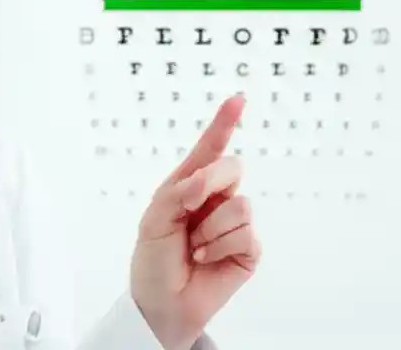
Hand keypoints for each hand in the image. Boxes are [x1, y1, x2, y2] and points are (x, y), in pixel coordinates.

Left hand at [130, 95, 260, 349]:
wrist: (162, 303)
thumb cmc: (153, 260)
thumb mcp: (154, 220)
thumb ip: (178, 193)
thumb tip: (206, 181)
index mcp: (187, 186)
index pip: (208, 150)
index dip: (223, 123)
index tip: (238, 98)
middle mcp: (214, 199)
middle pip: (232, 168)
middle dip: (210, 185)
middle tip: (189, 209)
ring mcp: (232, 223)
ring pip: (241, 204)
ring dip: (211, 228)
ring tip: (193, 246)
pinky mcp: (248, 248)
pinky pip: (246, 234)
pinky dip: (220, 246)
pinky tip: (205, 258)